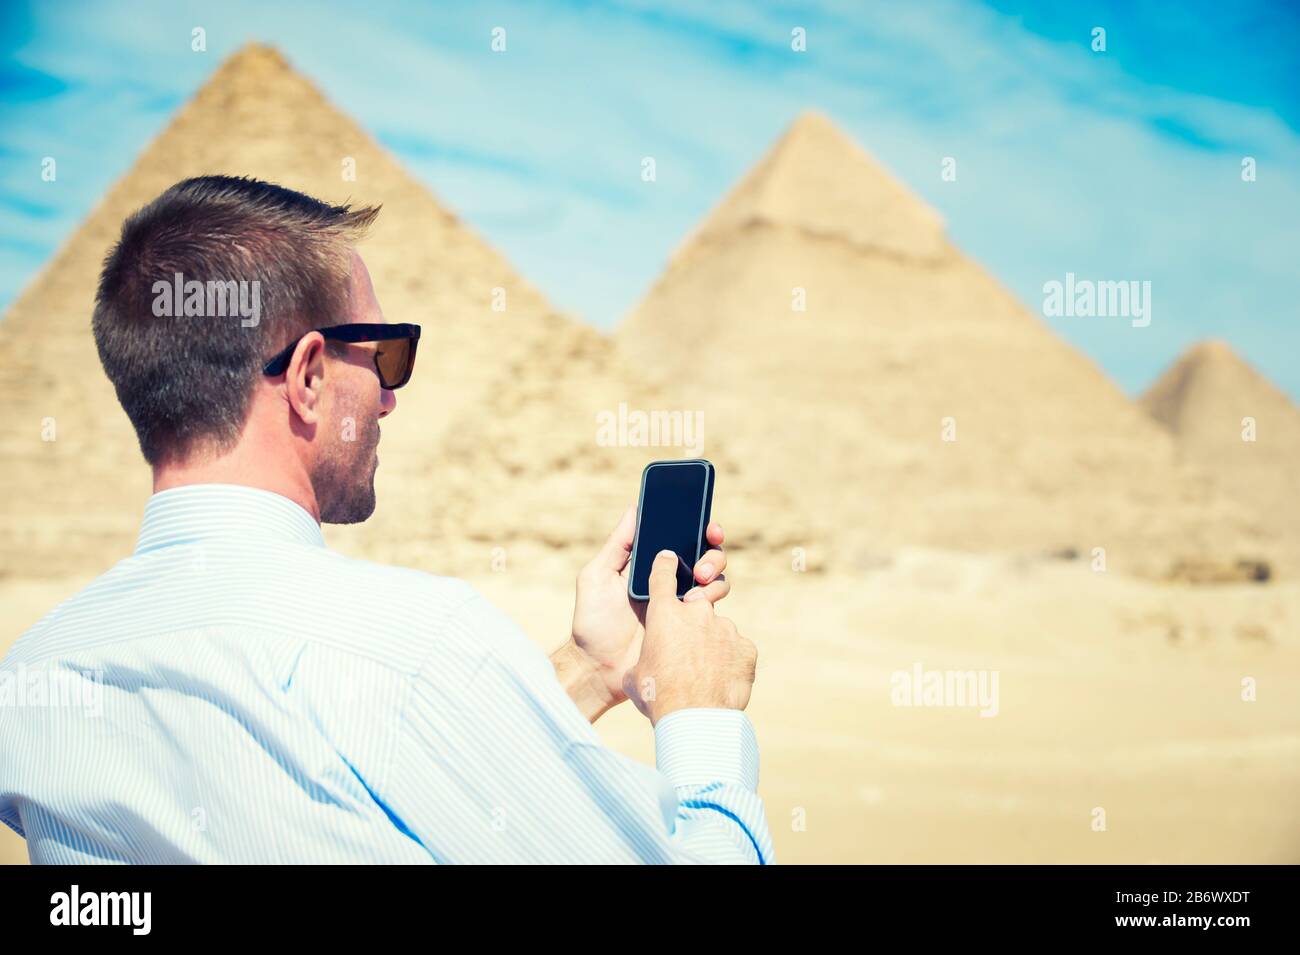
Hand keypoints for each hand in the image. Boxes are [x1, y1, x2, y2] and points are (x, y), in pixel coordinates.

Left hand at [569, 502, 729, 705]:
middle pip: (705, 555)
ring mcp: (683, 604)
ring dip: (715, 574)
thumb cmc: (592, 623)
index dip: (699, 527)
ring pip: (715, 579)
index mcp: (650, 564)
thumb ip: (618, 545)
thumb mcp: (597, 577)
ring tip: (699, 583)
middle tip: (700, 565)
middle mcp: (671, 580)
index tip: (706, 525)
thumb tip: (634, 508)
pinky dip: (713, 599)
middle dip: (713, 552)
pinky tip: (696, 606)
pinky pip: (713, 607)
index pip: (680, 538)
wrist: (599, 670)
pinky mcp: (691, 626)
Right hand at [622, 550, 756, 724]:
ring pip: (717, 628)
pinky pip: (737, 648)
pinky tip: (720, 680)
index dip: (665, 564)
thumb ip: (643, 657)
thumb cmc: (658, 697)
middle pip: (696, 601)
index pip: (663, 574)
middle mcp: (697, 613)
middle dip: (692, 617)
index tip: (669, 558)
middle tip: (686, 644)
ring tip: (702, 673)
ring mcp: (725, 628)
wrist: (695, 720)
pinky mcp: (746, 647)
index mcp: (664, 614)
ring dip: (710, 643)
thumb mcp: (635, 676)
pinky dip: (729, 660)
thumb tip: (645, 664)